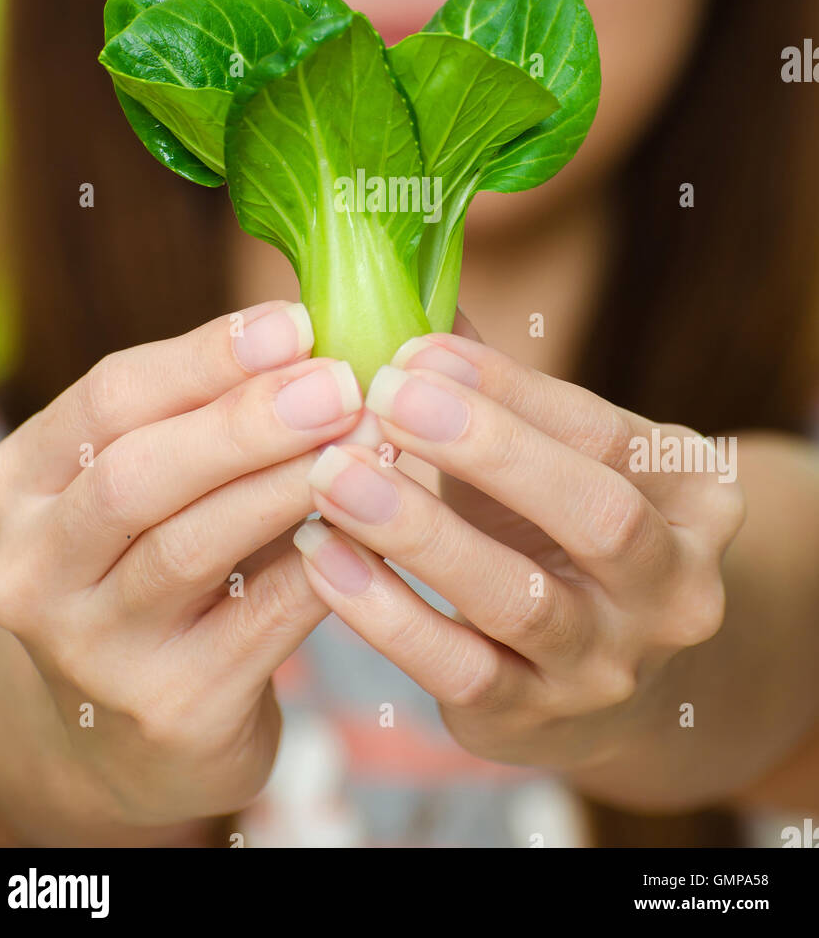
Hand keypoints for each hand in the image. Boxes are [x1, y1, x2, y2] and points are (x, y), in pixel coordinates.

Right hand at [0, 301, 361, 825]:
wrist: (143, 736)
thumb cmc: (162, 572)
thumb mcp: (154, 486)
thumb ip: (206, 413)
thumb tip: (314, 332)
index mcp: (22, 485)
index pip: (108, 399)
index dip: (206, 356)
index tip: (296, 323)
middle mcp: (33, 569)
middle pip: (136, 474)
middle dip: (246, 421)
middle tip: (340, 382)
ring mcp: (92, 649)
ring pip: (193, 547)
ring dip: (289, 484)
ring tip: (368, 440)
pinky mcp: (169, 710)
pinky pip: (260, 620)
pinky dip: (324, 561)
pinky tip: (374, 522)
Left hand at [293, 331, 744, 771]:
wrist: (607, 670)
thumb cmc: (560, 527)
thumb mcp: (555, 453)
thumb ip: (492, 385)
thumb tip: (401, 293)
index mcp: (691, 496)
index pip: (604, 432)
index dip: (509, 389)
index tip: (419, 348)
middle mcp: (672, 588)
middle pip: (596, 516)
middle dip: (489, 448)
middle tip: (384, 395)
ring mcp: (609, 665)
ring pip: (520, 601)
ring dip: (419, 531)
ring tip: (332, 473)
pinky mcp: (534, 720)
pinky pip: (457, 668)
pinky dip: (385, 613)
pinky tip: (322, 555)